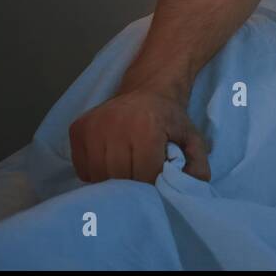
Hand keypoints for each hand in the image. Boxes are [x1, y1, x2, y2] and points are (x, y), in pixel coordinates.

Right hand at [68, 84, 209, 183]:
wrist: (148, 88)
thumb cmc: (169, 118)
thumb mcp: (192, 138)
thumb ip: (197, 164)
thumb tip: (192, 187)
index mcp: (146, 127)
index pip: (144, 175)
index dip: (152, 182)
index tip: (157, 176)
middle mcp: (116, 125)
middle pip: (120, 177)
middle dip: (133, 182)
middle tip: (142, 173)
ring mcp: (94, 126)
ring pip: (99, 175)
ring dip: (113, 179)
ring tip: (127, 167)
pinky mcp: (78, 129)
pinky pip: (82, 168)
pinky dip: (96, 172)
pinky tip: (110, 160)